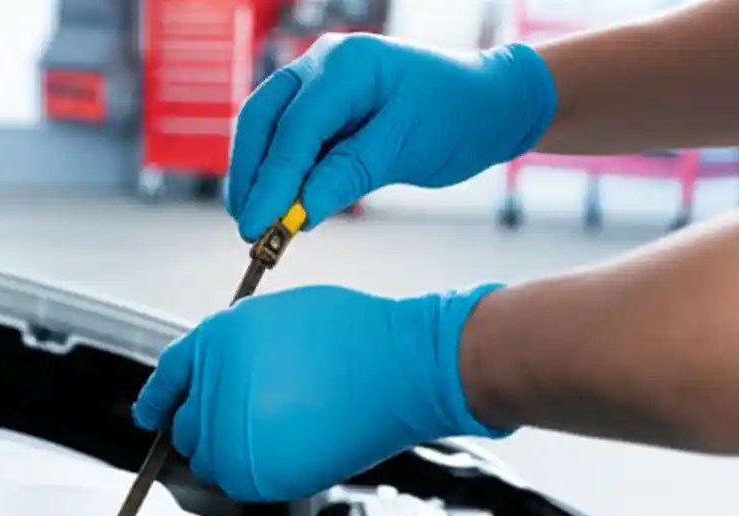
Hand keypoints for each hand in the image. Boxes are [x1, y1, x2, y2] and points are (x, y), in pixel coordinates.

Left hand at [131, 284, 508, 500]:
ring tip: (276, 428)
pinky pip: (242, 478)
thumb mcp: (272, 319)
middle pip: (185, 425)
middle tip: (246, 416)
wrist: (401, 368)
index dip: (158, 398)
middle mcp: (215, 388)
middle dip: (204, 423)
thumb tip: (213, 378)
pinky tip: (291, 441)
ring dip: (230, 450)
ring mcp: (234, 433)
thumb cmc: (352, 336)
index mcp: (215, 341)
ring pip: (210, 460)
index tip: (150, 413)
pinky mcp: (259, 471)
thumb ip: (229, 349)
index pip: (169, 378)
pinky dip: (257, 468)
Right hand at [226, 34, 556, 238]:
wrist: (490, 103)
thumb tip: (298, 214)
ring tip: (257, 222)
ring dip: (257, 176)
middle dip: (250, 176)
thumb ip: (347, 176)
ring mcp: (318, 82)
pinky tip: (278, 205)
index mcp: (348, 65)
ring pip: (265, 128)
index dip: (272, 183)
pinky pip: (286, 139)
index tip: (257, 226)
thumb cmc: (459, 116)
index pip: (295, 129)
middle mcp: (323, 65)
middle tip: (248, 226)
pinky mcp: (323, 107)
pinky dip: (278, 173)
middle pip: (262, 120)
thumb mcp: (405, 149)